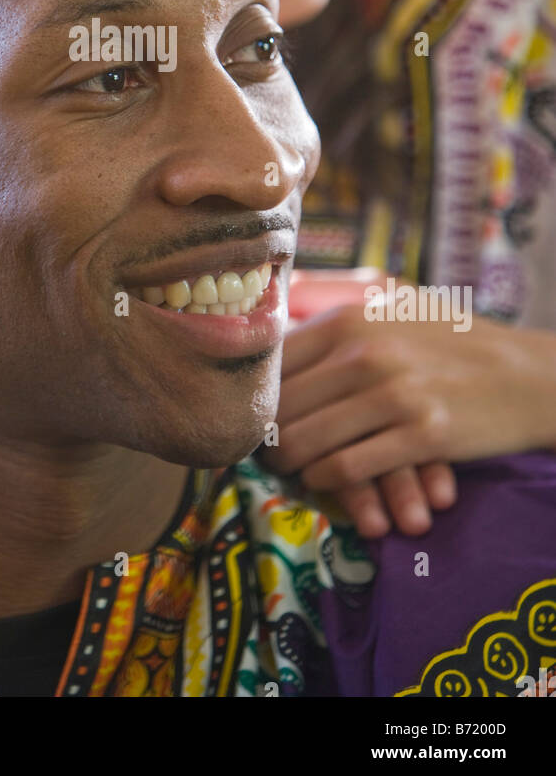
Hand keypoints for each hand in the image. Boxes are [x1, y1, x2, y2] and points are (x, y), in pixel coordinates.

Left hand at [274, 270, 555, 532]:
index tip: (250, 410)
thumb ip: (330, 302)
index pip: (273, 362)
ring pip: (307, 440)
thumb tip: (270, 296)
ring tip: (288, 465)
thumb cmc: (449, 338)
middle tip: (262, 448)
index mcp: (350, 319)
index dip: (255, 393)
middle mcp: (366, 354)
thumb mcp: (390, 301)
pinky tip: (322, 478)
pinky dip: (325, 479)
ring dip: (290, 461)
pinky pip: (346, 467)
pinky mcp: (422, 436)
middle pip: (283, 405)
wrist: (524, 375)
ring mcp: (395, 395)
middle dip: (267, 433)